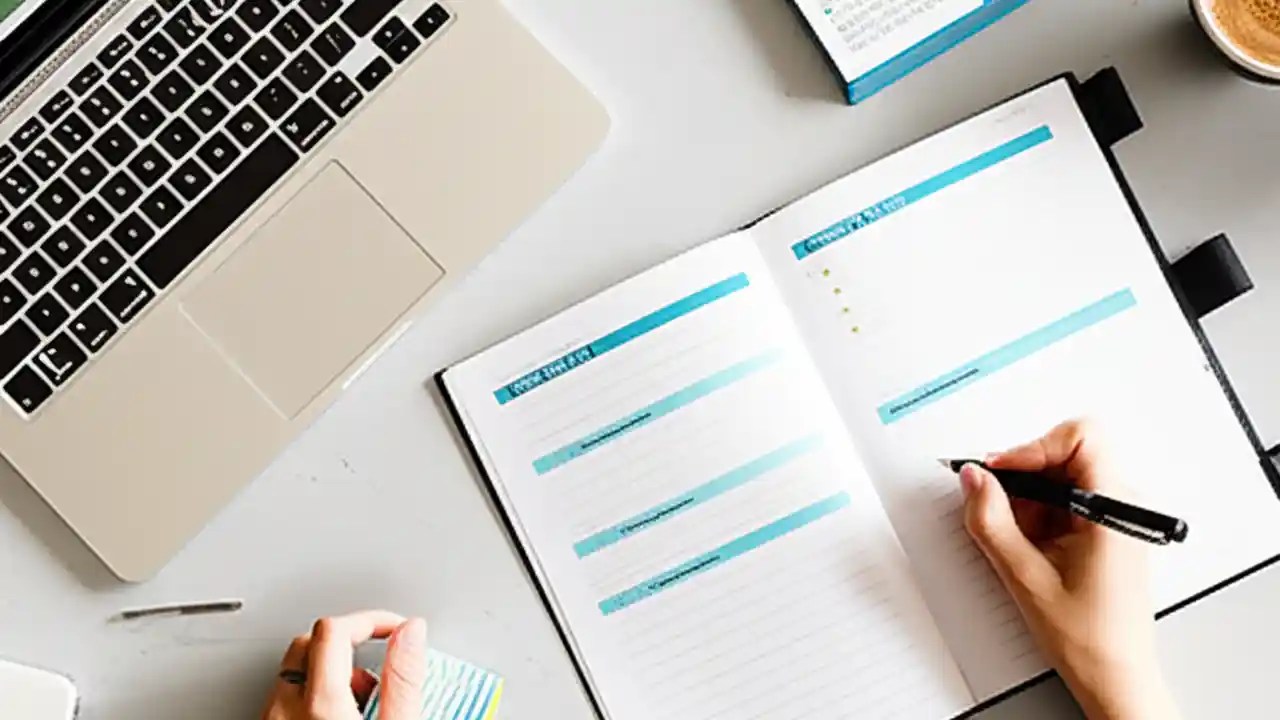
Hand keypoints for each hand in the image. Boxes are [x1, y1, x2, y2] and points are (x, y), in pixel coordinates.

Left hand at [262, 610, 426, 719]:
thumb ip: (403, 680)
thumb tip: (411, 632)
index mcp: (319, 704)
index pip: (335, 628)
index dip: (370, 620)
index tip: (394, 629)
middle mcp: (285, 711)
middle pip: (307, 643)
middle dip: (346, 641)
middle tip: (378, 659)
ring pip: (292, 671)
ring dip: (327, 670)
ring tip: (361, 696)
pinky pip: (282, 699)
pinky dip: (309, 694)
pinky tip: (336, 714)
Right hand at [959, 419, 1179, 719]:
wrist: (1114, 675)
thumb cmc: (1088, 637)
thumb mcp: (1024, 576)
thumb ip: (991, 520)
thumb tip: (973, 479)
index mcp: (1113, 508)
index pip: (1081, 437)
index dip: (1032, 446)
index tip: (1000, 471)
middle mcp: (1121, 505)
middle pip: (1067, 452)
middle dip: (1023, 473)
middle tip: (993, 501)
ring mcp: (1113, 517)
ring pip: (1061, 476)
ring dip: (1027, 497)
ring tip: (1014, 537)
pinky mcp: (1102, 530)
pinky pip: (1064, 501)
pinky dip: (1036, 514)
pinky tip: (1026, 546)